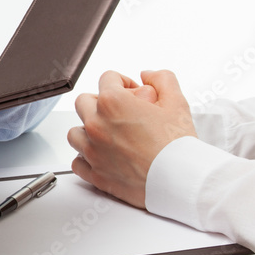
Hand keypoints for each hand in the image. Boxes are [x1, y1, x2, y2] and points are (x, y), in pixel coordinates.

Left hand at [67, 70, 195, 207]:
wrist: (179, 180)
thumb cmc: (177, 145)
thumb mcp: (177, 102)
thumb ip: (162, 79)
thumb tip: (147, 75)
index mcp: (112, 103)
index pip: (107, 78)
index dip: (123, 82)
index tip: (133, 93)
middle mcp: (96, 125)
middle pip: (84, 102)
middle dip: (100, 103)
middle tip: (119, 113)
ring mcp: (92, 150)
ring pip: (75, 132)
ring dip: (88, 131)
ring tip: (108, 135)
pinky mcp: (94, 173)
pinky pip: (77, 161)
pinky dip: (86, 158)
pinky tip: (102, 156)